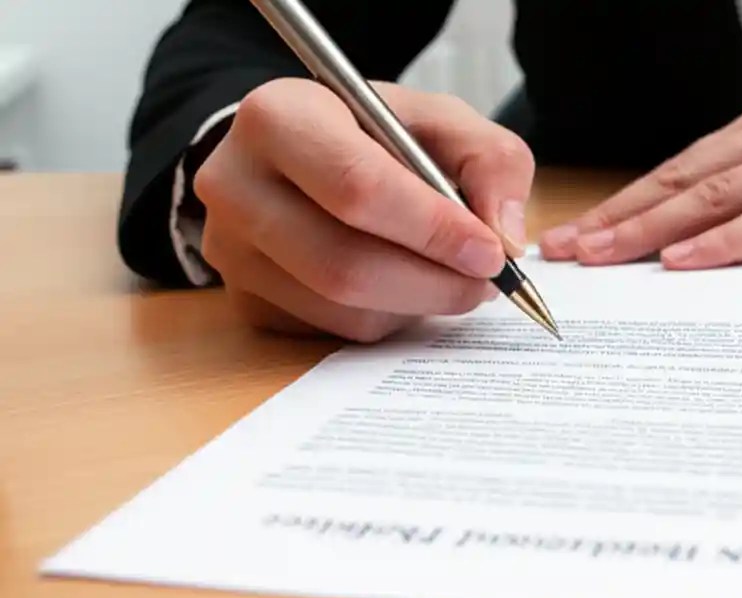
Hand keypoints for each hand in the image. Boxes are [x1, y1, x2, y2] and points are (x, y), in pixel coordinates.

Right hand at [194, 78, 534, 341]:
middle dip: (434, 283)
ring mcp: (232, 251)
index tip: (490, 252)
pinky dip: (388, 318)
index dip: (433, 229)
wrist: (299, 158)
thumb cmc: (373, 135)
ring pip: (343, 309)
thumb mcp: (439, 120)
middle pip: (345, 264)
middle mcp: (236, 185)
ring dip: (417, 305)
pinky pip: (333, 331)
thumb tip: (504, 236)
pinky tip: (405, 286)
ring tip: (452, 278)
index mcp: (279, 118)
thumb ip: (490, 160)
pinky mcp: (248, 301)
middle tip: (485, 281)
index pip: (357, 187)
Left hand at [539, 94, 741, 268]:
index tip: (579, 235)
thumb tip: (703, 239)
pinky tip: (686, 261)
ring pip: (717, 196)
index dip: (624, 203)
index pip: (682, 169)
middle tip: (568, 252)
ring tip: (604, 258)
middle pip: (684, 180)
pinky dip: (725, 242)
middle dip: (619, 219)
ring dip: (653, 230)